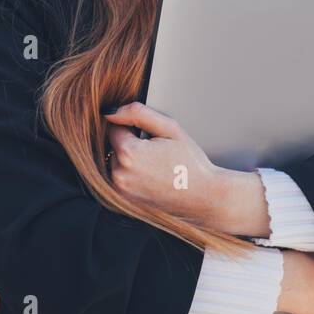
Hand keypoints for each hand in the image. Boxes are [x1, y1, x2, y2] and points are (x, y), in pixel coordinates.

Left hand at [103, 102, 224, 224]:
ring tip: (155, 165)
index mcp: (129, 153)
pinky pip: (120, 178)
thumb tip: (110, 111)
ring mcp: (121, 190)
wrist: (203, 196)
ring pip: (115, 162)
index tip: (151, 137)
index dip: (133, 128)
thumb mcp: (170, 128)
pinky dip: (131, 174)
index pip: (114, 128)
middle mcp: (120, 174)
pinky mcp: (124, 201)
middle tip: (156, 152)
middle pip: (113, 146)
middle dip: (130, 144)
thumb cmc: (190, 162)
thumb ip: (137, 113)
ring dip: (129, 159)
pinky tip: (151, 177)